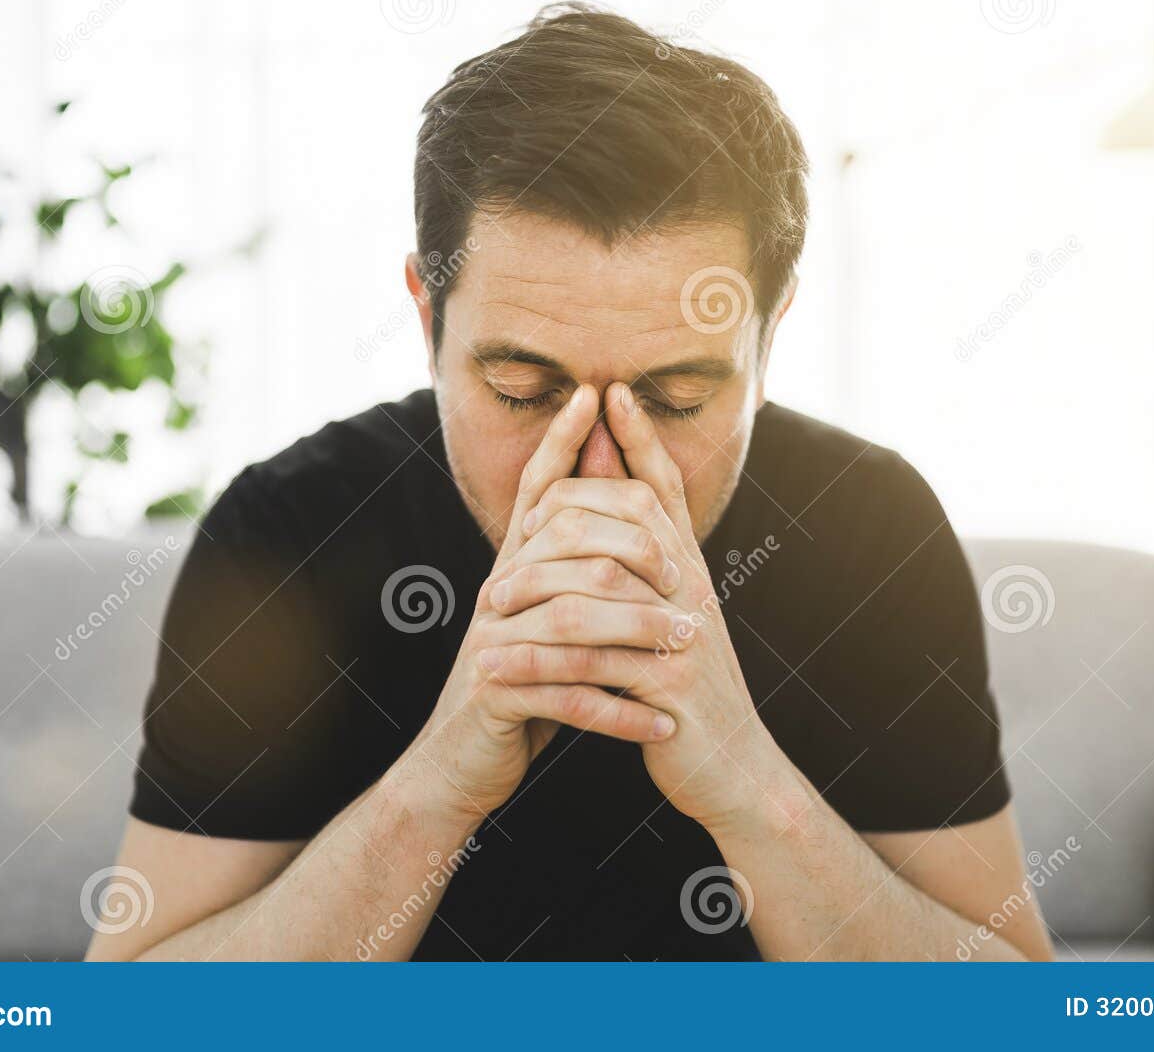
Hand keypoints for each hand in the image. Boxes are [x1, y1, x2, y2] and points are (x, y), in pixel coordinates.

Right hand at [387, 384, 678, 832]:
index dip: (560, 442)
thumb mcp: (550, 619)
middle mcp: (498, 594)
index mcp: (515, 571)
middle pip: (567, 550)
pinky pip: (566, 694)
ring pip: (572, 621)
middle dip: (635, 556)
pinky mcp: (493, 694)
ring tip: (690, 649)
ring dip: (639, 635)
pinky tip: (662, 724)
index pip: (536, 492)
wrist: (463, 761)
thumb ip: (576, 565)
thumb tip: (607, 498)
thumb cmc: (523, 685)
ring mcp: (491, 642)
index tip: (593, 393)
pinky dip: (619, 712)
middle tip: (690, 582)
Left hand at [482, 382, 798, 834]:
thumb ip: (644, 555)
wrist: (731, 767)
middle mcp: (692, 593)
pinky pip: (591, 664)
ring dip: (536, 590)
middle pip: (629, 523)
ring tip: (487, 606)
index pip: (664, 489)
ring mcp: (684, 639)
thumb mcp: (668, 614)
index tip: (608, 389)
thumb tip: (615, 494)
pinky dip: (536, 662)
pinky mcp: (667, 691)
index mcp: (690, 570)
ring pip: (603, 590)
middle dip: (564, 514)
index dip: (639, 438)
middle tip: (512, 533)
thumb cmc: (685, 685)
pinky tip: (493, 665)